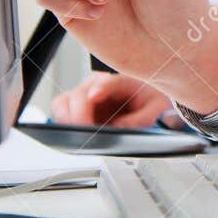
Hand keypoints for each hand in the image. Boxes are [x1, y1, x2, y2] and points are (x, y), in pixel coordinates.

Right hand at [51, 72, 173, 127]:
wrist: (147, 107)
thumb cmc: (150, 103)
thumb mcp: (157, 109)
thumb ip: (143, 118)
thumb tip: (120, 127)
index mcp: (119, 81)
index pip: (106, 82)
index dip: (99, 88)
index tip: (94, 96)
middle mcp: (96, 87)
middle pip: (77, 95)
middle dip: (79, 114)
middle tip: (87, 131)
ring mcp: (83, 99)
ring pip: (62, 104)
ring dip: (66, 120)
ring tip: (80, 135)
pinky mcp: (75, 112)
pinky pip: (60, 116)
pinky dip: (62, 126)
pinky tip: (75, 136)